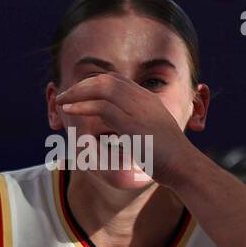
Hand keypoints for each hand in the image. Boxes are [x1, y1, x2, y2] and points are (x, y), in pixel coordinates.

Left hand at [55, 73, 194, 185]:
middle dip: (82, 85)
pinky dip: (83, 106)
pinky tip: (70, 110)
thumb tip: (123, 130)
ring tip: (61, 101)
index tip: (78, 93)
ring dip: (78, 93)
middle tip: (64, 96)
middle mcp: (143, 99)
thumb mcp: (154, 132)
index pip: (116, 80)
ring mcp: (138, 110)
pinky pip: (102, 107)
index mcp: (147, 99)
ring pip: (102, 88)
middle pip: (107, 80)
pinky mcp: (132, 124)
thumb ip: (139, 125)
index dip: (93, 83)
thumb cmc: (169, 156)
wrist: (184, 166)